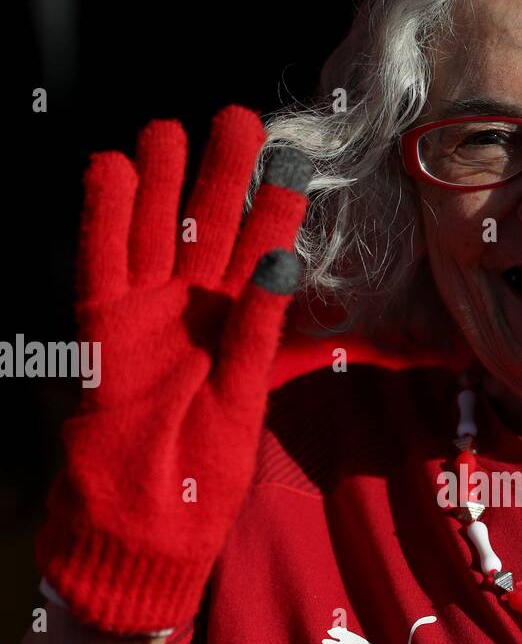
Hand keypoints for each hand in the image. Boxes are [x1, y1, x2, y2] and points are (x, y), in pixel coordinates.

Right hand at [35, 105, 312, 633]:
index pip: (261, 257)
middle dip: (223, 176)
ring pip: (153, 232)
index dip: (276, 210)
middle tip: (241, 120)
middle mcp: (194, 312)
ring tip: (174, 129)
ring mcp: (146, 314)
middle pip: (207, 229)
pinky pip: (100, 260)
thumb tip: (291, 267)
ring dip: (163, 185)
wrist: (141, 522)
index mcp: (240, 328)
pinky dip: (103, 216)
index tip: (298, 161)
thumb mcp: (247, 400)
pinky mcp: (103, 327)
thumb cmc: (203, 475)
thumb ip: (264, 334)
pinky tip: (114, 167)